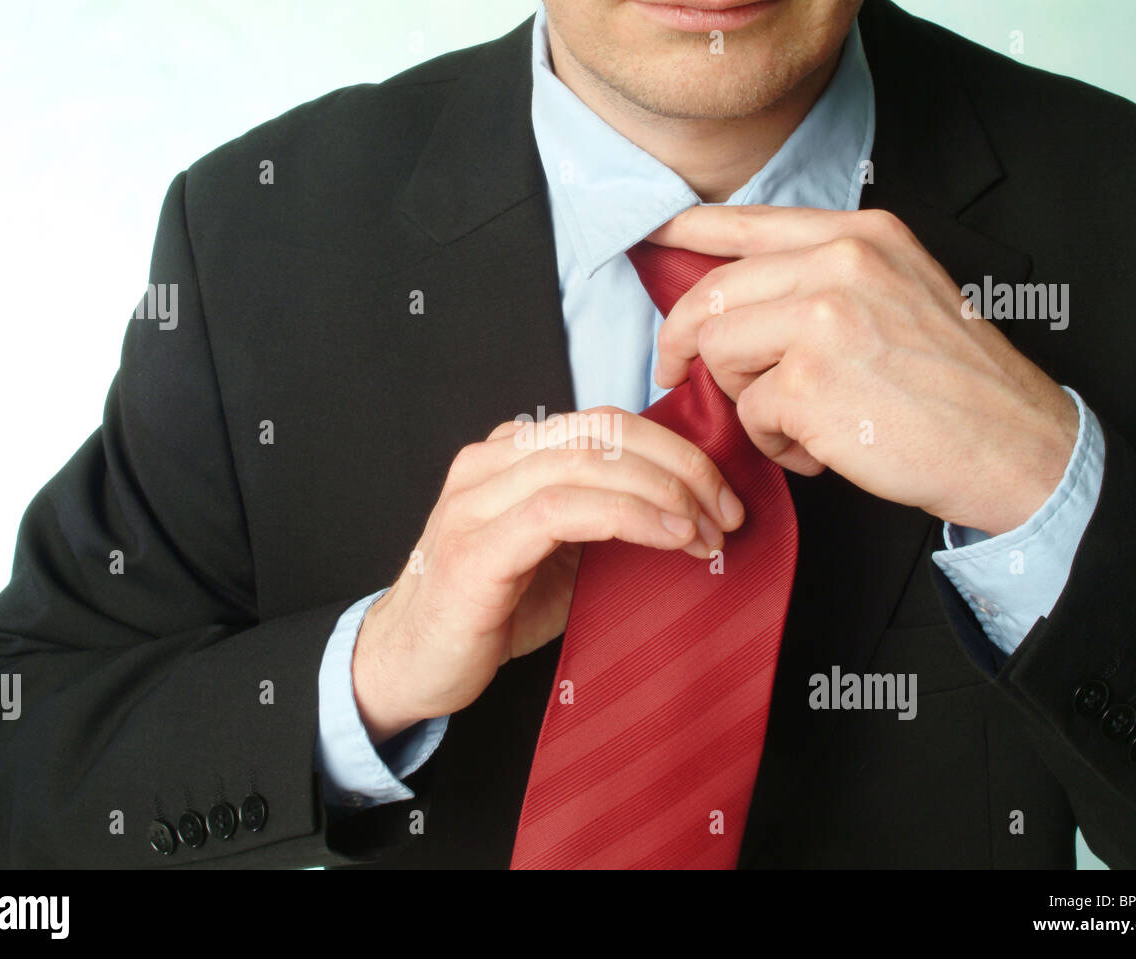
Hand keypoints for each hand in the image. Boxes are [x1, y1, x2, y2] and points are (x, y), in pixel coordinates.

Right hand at [352, 409, 744, 742]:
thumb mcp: (559, 554)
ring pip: (586, 459)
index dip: (675, 449)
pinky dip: (629, 516)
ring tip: (705, 532)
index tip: (722, 496)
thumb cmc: (492, 612)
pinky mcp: (474, 546)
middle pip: (604, 429)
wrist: (409, 665)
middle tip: (727, 514)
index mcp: (510, 453)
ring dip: (663, 492)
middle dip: (681, 466)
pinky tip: (669, 538)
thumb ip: (602, 516)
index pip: (607, 423)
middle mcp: (488, 462)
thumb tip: (689, 507)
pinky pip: (562, 509)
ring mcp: (475, 500)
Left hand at [649, 205, 1078, 536]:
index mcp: (863, 235)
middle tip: (676, 371)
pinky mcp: (807, 382)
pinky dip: (775, 443)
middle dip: (685, 342)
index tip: (652, 235)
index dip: (689, 230)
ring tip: (798, 420)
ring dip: (745, 399)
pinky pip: (747, 412)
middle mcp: (841, 263)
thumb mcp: (901, 293)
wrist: (1016, 446)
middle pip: (713, 295)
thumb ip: (824, 279)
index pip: (751, 221)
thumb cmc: (955, 384)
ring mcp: (823, 319)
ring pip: (720, 353)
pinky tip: (821, 448)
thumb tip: (736, 297)